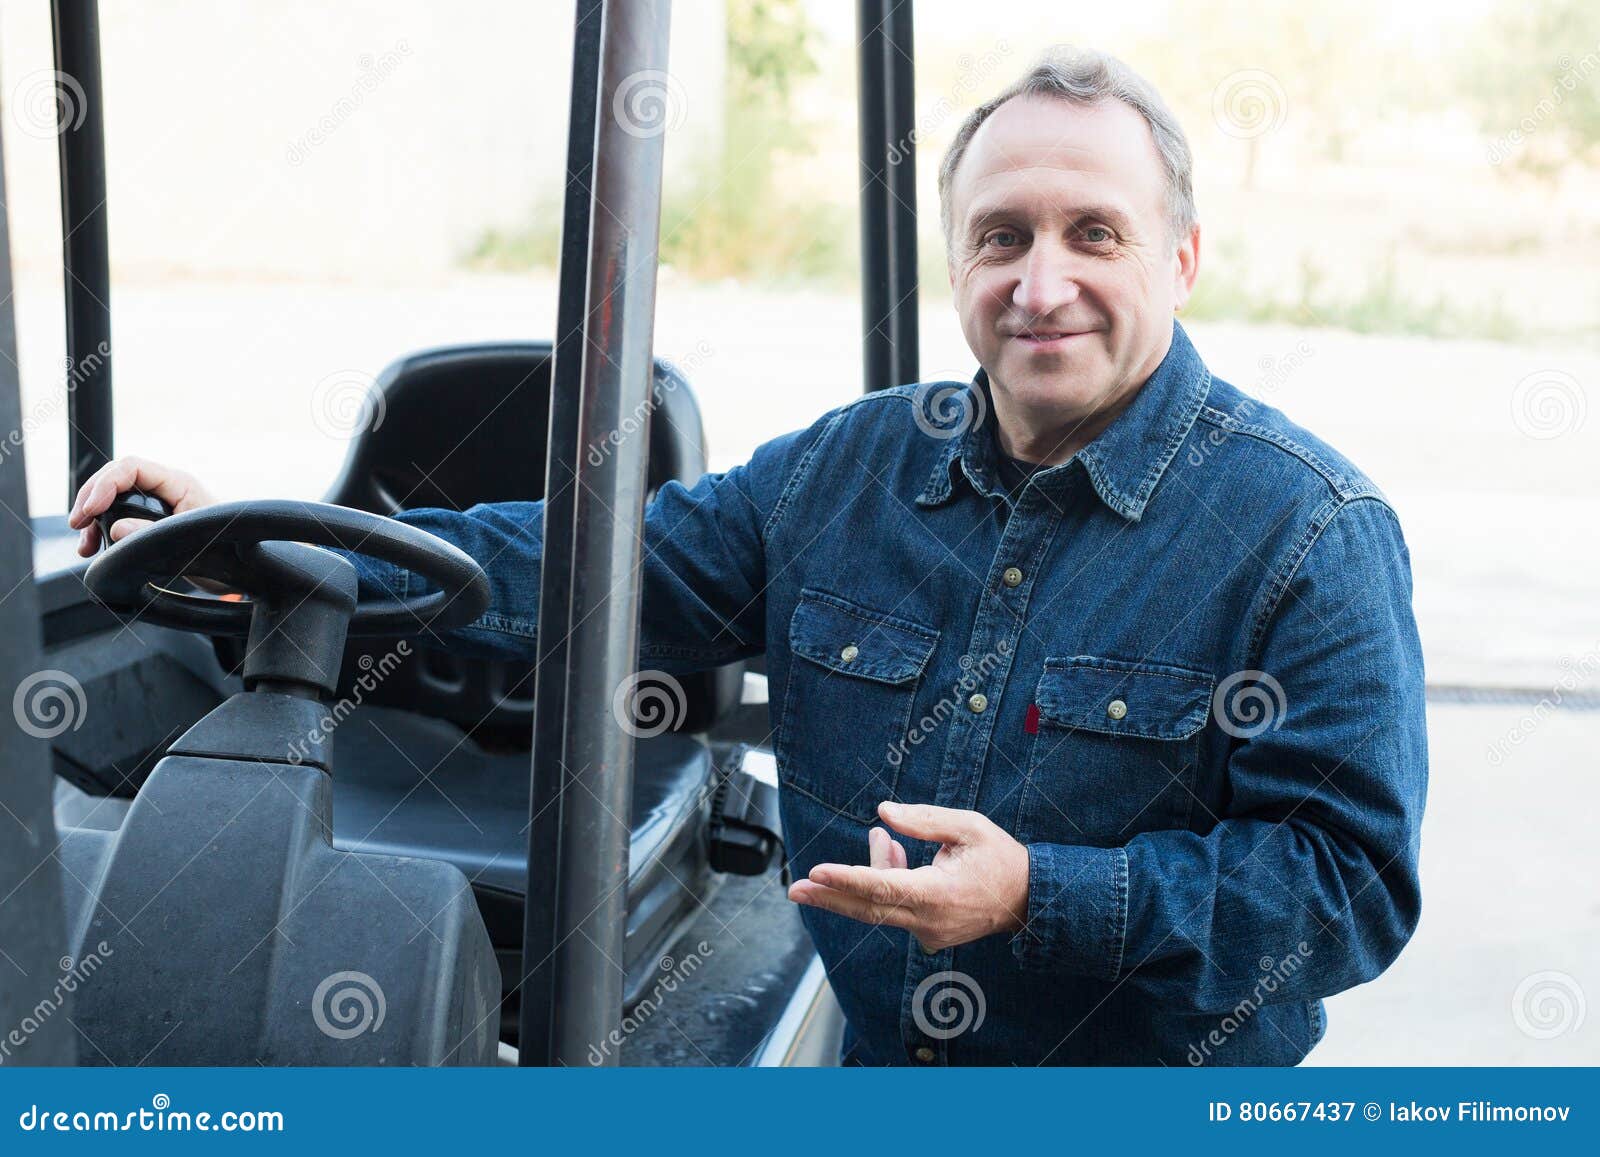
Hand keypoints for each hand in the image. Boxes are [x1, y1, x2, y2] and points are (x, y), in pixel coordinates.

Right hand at [66, 455, 217, 556]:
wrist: (246, 566)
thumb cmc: (227, 550)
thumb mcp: (192, 546)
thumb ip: (153, 535)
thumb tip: (116, 529)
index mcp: (179, 483)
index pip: (132, 467)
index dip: (105, 484)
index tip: (90, 510)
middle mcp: (166, 487)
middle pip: (116, 479)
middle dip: (92, 499)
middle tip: (78, 525)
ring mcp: (159, 502)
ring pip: (114, 499)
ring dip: (94, 518)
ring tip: (85, 545)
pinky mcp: (154, 519)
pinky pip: (120, 515)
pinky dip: (103, 529)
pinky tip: (93, 548)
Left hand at [787, 801, 1030, 951]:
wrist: (1028, 899)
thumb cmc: (999, 857)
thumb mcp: (968, 826)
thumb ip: (923, 820)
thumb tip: (881, 814)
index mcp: (938, 894)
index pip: (881, 888)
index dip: (846, 879)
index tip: (816, 873)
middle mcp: (928, 921)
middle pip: (868, 909)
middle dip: (829, 897)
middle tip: (794, 890)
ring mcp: (928, 933)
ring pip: (881, 905)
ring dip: (869, 874)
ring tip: (882, 840)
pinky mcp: (928, 934)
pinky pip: (895, 908)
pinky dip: (886, 883)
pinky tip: (894, 855)